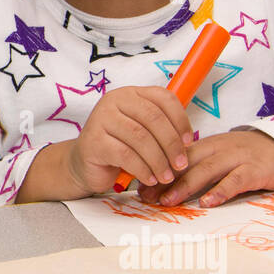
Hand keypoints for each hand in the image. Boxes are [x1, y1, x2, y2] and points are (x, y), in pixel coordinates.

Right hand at [64, 86, 193, 195]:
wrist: (84, 164)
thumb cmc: (119, 148)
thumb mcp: (142, 132)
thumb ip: (161, 128)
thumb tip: (188, 140)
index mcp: (130, 93)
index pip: (163, 98)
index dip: (181, 120)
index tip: (189, 143)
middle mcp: (114, 101)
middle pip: (153, 118)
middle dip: (172, 144)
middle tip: (180, 165)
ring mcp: (101, 119)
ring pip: (141, 138)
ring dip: (159, 161)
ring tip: (167, 176)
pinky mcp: (94, 141)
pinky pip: (126, 155)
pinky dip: (143, 170)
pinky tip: (150, 179)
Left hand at [137, 130, 273, 207]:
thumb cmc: (246, 156)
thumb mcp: (218, 156)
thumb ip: (195, 168)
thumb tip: (162, 186)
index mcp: (206, 145)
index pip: (176, 157)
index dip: (156, 171)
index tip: (139, 188)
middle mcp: (218, 149)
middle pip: (186, 162)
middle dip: (164, 180)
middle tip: (147, 197)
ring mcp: (237, 158)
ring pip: (207, 170)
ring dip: (186, 186)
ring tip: (168, 201)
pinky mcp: (256, 169)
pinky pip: (236, 180)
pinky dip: (221, 191)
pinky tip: (208, 202)